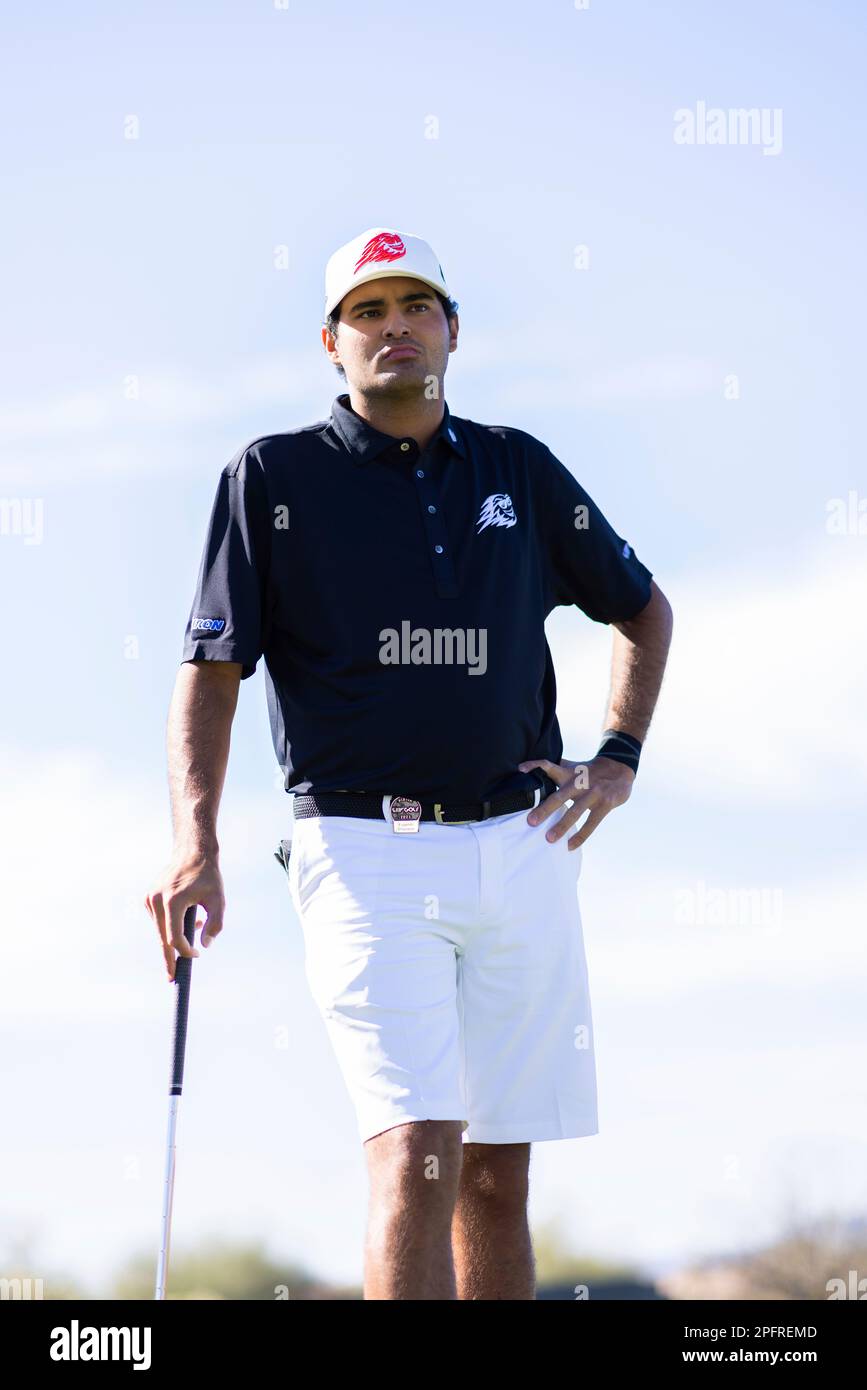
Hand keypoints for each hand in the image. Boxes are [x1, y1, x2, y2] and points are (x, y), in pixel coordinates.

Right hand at [144, 851, 224, 982]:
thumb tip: (204, 946)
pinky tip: (187, 915)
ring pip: (159, 930)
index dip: (184, 951)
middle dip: (170, 956)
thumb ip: (214, 925)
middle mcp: (156, 900)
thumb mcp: (218, 900)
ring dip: (174, 936)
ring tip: (196, 922)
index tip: (195, 957)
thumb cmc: (208, 877)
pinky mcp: (147, 898)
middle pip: (162, 938)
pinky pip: (158, 921)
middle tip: (172, 977)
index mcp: (172, 901)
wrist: (193, 853)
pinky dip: (169, 925)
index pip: (174, 937)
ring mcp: (149, 899)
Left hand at [517, 756, 635, 849]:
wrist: (621, 768)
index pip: (550, 765)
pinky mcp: (605, 804)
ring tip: (549, 839)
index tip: (521, 770)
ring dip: (562, 825)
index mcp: (569, 773)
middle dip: (545, 809)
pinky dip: (581, 836)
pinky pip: (591, 823)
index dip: (536, 765)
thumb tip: (532, 770)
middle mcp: (579, 782)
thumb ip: (558, 769)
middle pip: (560, 795)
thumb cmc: (590, 771)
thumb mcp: (575, 767)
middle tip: (531, 821)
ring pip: (575, 811)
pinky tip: (570, 846)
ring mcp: (593, 793)